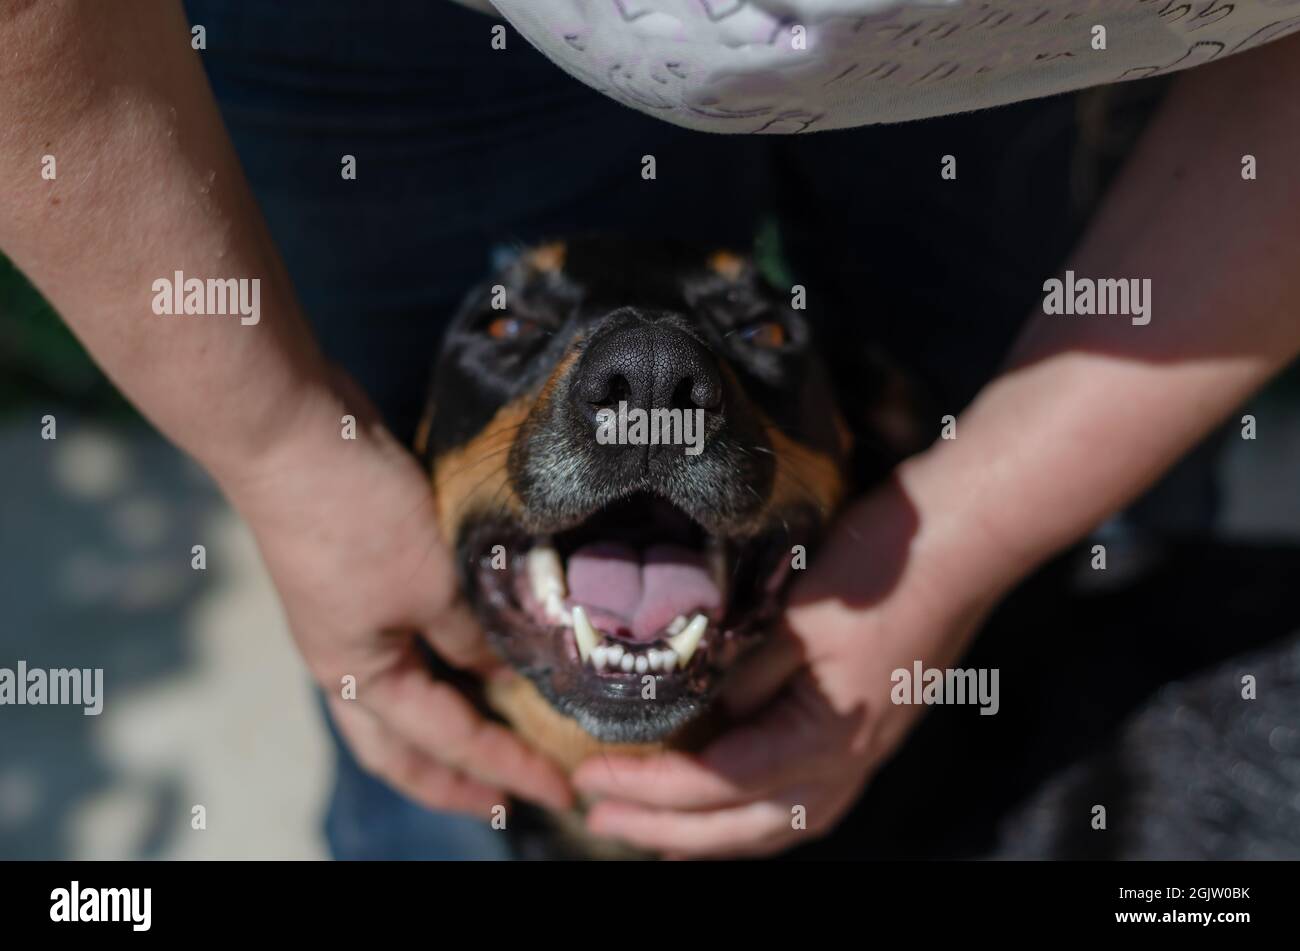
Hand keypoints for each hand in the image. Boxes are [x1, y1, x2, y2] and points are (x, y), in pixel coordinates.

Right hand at [223, 373, 572, 816]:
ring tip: (499, 740)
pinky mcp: (360, 583)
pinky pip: (408, 648)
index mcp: (361, 678)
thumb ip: (474, 638)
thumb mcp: (432, 584)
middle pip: (402, 750)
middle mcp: (348, 663)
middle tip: (508, 802)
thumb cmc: (360, 519)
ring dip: (447, 729)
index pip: (449, 743)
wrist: (294, 435)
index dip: (509, 770)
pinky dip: (445, 666)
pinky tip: (478, 657)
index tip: (561, 791)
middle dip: (455, 783)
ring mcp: (349, 623)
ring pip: (402, 702)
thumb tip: (509, 676)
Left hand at [572, 476, 995, 857]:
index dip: (645, 788)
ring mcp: (863, 756)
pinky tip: (728, 805)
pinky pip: (803, 801)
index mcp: (823, 739)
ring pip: (776, 826)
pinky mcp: (868, 736)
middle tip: (600, 821)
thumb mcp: (793, 616)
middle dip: (665, 831)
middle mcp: (845, 765)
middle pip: (741, 828)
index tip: (589, 777)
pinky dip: (754, 814)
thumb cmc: (880, 570)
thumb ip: (741, 674)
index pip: (714, 784)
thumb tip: (699, 712)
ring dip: (711, 836)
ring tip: (655, 836)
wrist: (963, 542)